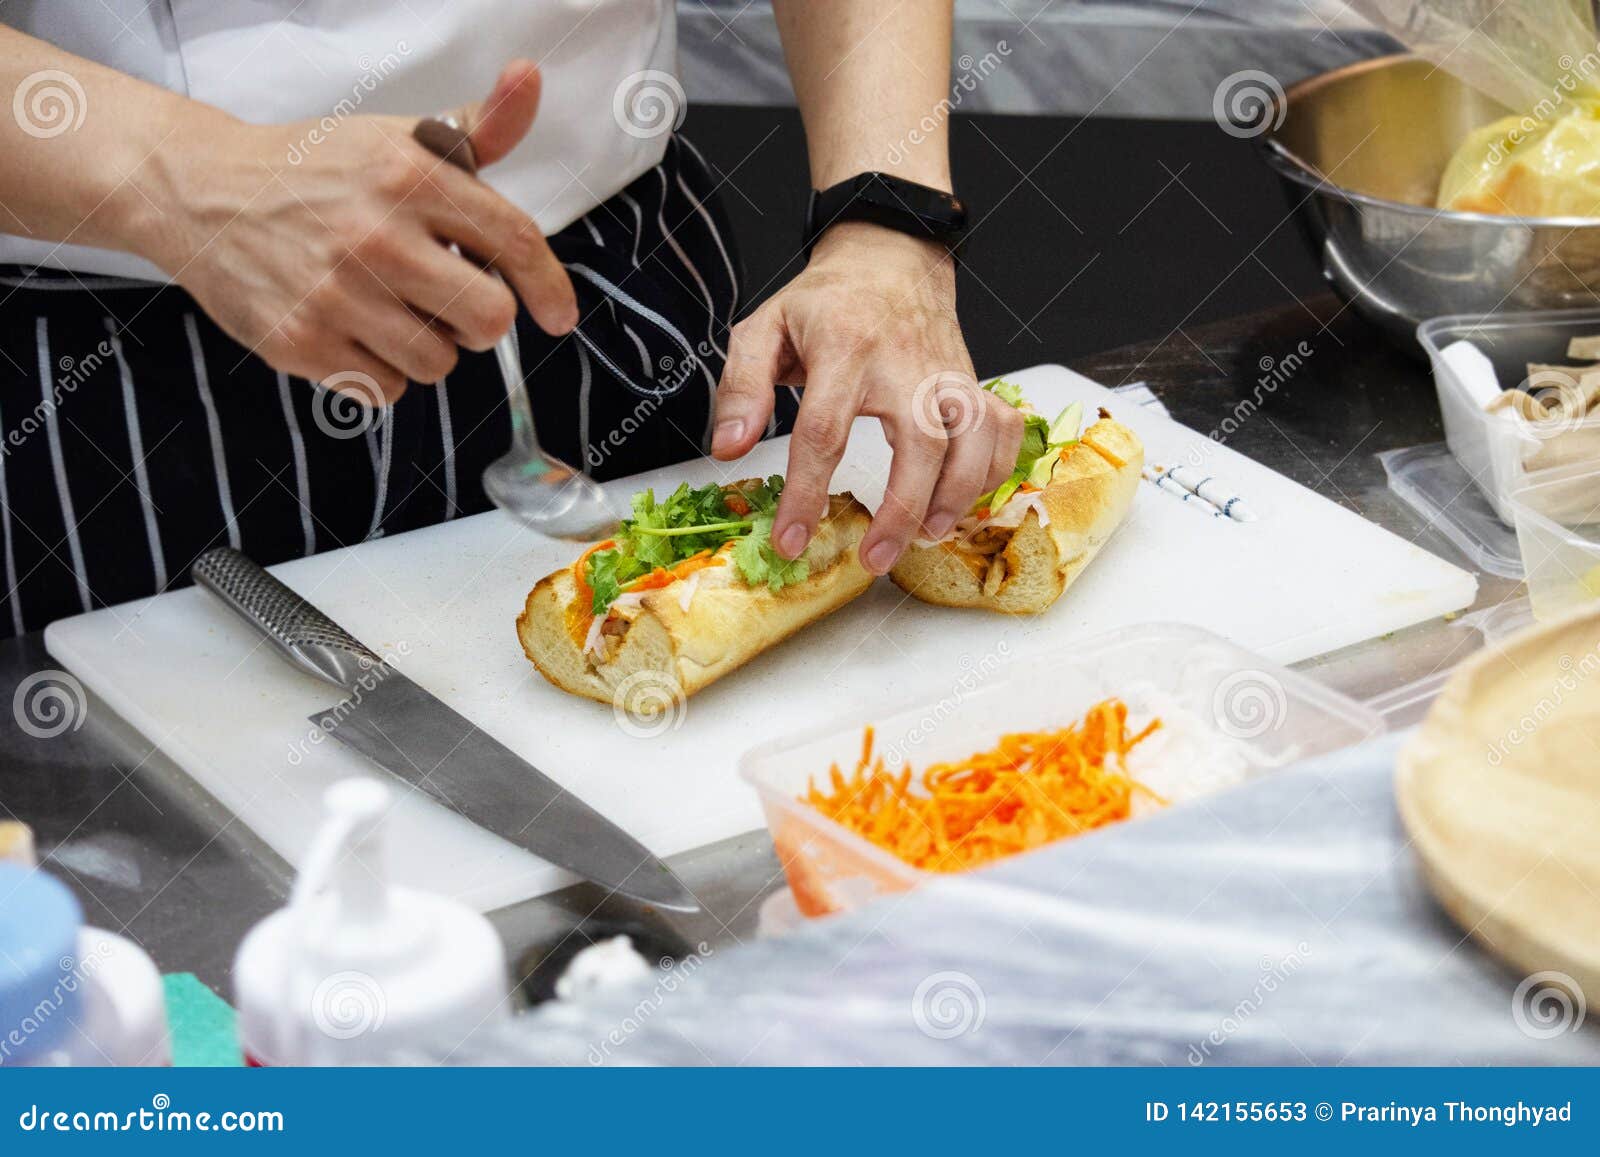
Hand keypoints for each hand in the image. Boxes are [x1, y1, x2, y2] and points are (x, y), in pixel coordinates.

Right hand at [138, 60, 576, 401]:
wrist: (199, 192)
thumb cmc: (315, 169)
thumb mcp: (397, 139)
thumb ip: (477, 127)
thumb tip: (530, 78)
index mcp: (409, 176)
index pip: (513, 241)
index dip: (548, 286)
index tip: (558, 315)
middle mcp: (375, 235)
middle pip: (487, 319)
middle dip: (480, 320)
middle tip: (449, 301)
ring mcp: (336, 293)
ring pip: (439, 363)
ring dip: (428, 347)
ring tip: (389, 308)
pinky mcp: (302, 342)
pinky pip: (389, 388)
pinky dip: (381, 369)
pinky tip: (352, 328)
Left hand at [711, 223, 1023, 573]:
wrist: (889, 260)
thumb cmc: (825, 303)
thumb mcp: (764, 329)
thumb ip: (741, 387)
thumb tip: (729, 448)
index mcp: (844, 349)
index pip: (824, 432)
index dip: (806, 495)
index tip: (790, 541)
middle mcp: (905, 363)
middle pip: (919, 444)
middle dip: (901, 511)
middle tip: (875, 559)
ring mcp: (948, 373)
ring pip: (973, 440)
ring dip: (956, 497)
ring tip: (926, 537)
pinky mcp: (975, 382)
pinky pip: (1003, 430)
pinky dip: (995, 471)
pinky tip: (963, 500)